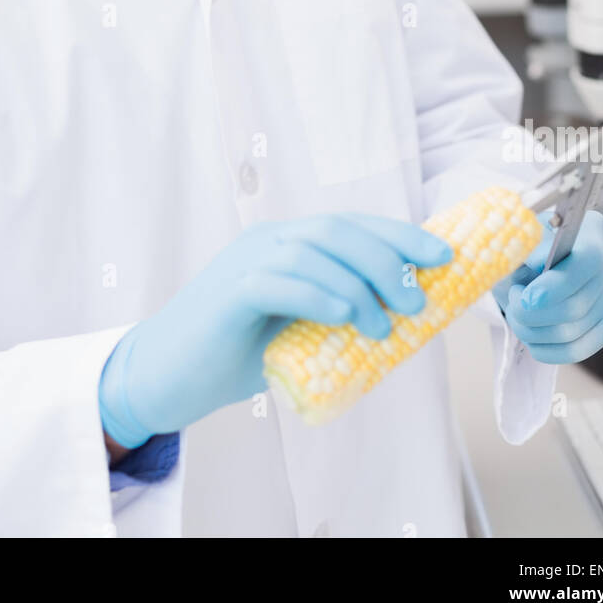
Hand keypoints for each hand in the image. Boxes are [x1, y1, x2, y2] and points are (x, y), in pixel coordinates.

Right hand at [98, 215, 452, 445]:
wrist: (160, 377)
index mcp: (283, 243)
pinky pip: (278, 282)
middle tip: (417, 299)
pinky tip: (344, 317)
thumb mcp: (292, 330)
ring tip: (384, 325)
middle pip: (337, 231)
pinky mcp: (228, 295)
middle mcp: (265, 241)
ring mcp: (243, 262)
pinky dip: (318, 295)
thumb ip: (330, 317)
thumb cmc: (228, 355)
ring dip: (358, 285)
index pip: (349, 225)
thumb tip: (397, 323)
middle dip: (386, 258)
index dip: (398, 234)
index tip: (442, 255)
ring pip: (312, 252)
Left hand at [493, 209, 602, 363]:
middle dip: (533, 313)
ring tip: (517, 314)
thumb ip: (530, 245)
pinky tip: (529, 337)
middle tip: (512, 300)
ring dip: (534, 330)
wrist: (546, 253)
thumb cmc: (533, 242)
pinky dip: (547, 349)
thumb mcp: (527, 234)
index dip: (555, 286)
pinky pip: (579, 349)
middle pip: (577, 306)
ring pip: (573, 332)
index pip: (586, 262)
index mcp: (595, 233)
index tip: (526, 299)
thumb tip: (535, 261)